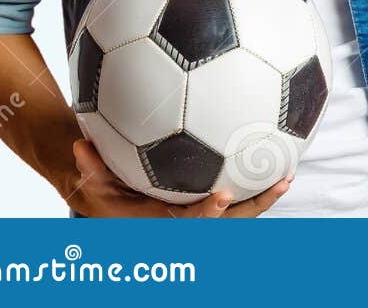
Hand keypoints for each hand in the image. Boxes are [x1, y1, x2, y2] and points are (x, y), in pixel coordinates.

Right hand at [65, 138, 290, 217]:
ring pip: (241, 210)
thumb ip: (91, 166)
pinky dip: (257, 183)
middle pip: (229, 220)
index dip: (208, 212)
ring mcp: (202, 210)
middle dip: (255, 205)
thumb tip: (78, 144)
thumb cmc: (105, 190)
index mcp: (164, 222)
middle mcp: (188, 220)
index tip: (223, 195)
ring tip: (289, 174)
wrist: (115, 201)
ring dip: (265, 195)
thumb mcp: (94, 182)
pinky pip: (239, 195)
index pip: (190, 222)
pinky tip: (279, 158)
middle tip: (280, 182)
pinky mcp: (212, 196)